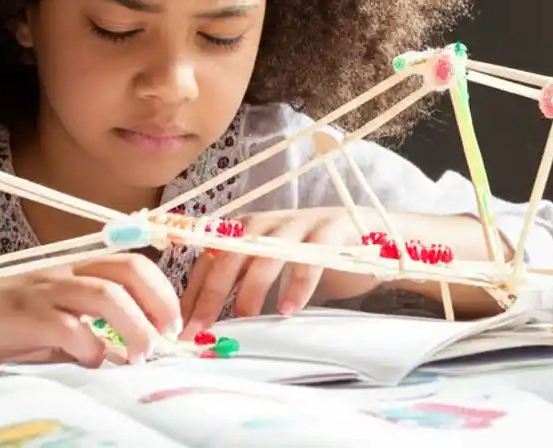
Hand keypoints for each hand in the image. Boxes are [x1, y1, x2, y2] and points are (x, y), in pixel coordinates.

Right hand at [0, 253, 180, 368]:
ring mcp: (46, 291)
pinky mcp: (27, 316)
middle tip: (164, 338)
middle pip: (128, 270)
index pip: (131, 263)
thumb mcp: (48, 316)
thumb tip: (121, 351)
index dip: (161, 290)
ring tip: (138, 356)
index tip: (171, 323)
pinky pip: (71, 328)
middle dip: (159, 303)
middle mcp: (64, 271)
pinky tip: (90, 360)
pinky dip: (91, 347)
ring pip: (108, 296)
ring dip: (133, 328)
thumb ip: (84, 327)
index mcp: (72, 267)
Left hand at [180, 207, 372, 336]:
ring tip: (245, 319)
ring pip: (264, 254)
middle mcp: (266, 224)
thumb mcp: (272, 267)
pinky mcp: (330, 232)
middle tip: (200, 329)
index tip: (180, 325)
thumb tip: (208, 323)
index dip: (192, 291)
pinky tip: (289, 309)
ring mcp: (298, 225)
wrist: (371, 237)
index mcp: (246, 230)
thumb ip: (243, 284)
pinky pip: (308, 258)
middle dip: (211, 294)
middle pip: (228, 255)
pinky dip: (297, 285)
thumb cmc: (313, 257)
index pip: (208, 258)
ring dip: (251, 290)